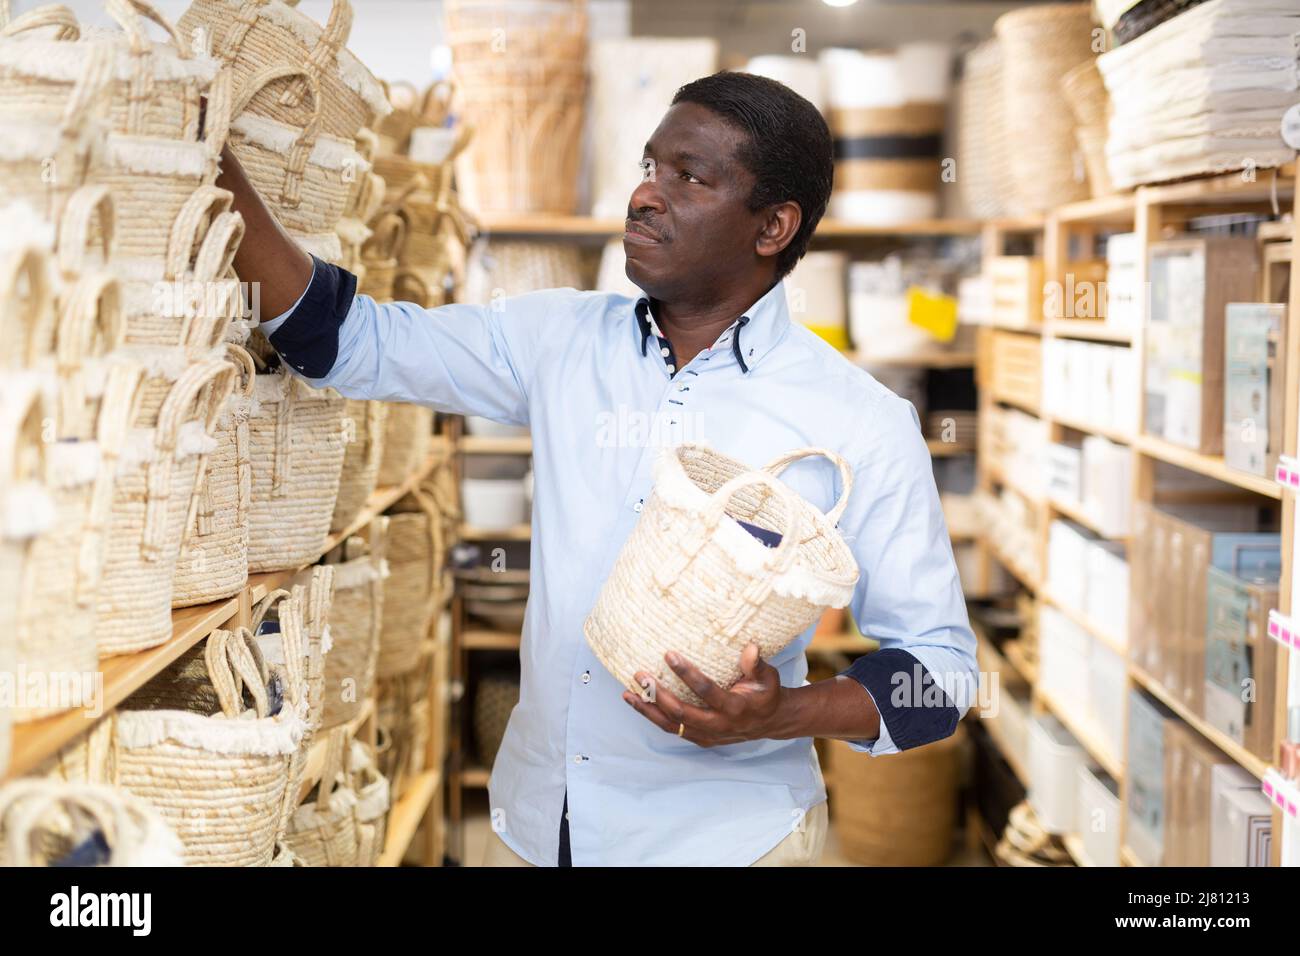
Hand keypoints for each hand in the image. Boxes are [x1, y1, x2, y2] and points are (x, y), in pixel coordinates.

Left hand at [622, 643, 788, 746]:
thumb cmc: (766, 694)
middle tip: (640, 674)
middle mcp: (718, 725)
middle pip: (681, 712)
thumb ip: (757, 664)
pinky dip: (653, 716)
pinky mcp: (699, 738)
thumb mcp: (768, 678)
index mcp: (734, 708)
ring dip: (648, 709)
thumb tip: (750, 647)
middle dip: (658, 693)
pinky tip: (638, 702)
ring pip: (671, 725)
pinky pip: (672, 729)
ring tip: (628, 693)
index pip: (706, 691)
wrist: (770, 722)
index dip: (687, 674)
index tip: (669, 655)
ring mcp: (707, 735)